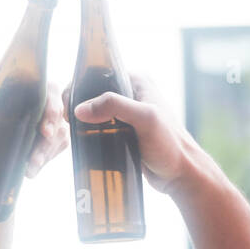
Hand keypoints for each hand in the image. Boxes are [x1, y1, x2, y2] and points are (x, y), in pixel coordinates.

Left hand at [0, 81, 68, 177]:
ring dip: (45, 154)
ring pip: (58, 136)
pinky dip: (44, 161)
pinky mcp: (49, 140)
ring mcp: (48, 122)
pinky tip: (31, 170)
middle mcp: (43, 102)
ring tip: (30, 167)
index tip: (45, 130)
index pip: (50, 91)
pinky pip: (54, 150)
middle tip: (35, 157)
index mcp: (27, 87)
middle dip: (49, 140)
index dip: (53, 109)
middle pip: (58, 118)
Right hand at [64, 73, 194, 192]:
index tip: (69, 104)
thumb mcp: (144, 119)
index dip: (79, 85)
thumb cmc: (169, 145)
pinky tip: (80, 139)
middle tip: (69, 121)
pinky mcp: (122, 133)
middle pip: (93, 93)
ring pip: (94, 112)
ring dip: (81, 120)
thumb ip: (114, 106)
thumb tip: (80, 109)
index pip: (98, 74)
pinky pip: (98, 127)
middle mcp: (130, 94)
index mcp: (137, 81)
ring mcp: (126, 114)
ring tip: (71, 130)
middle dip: (77, 104)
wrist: (180, 175)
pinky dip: (88, 132)